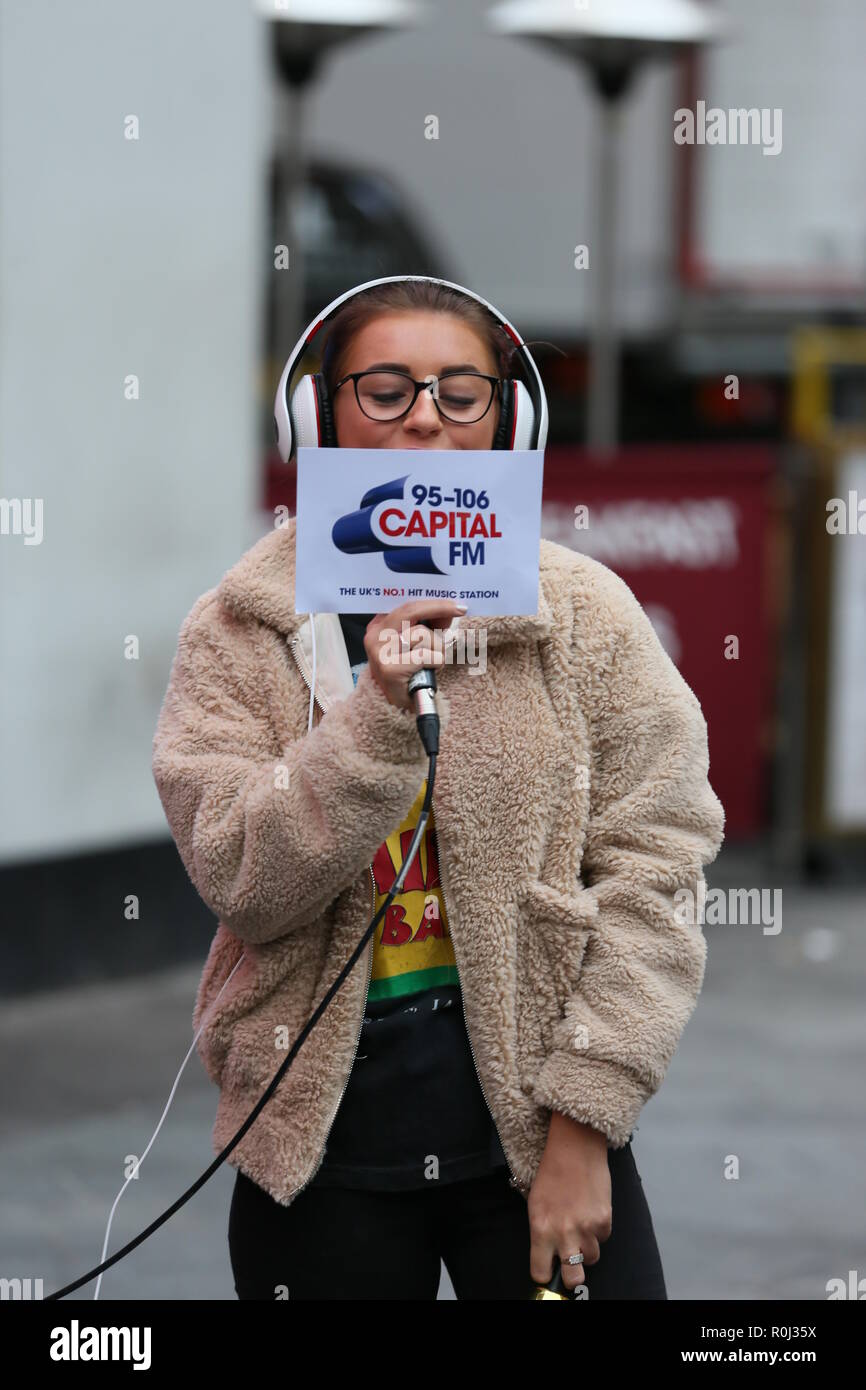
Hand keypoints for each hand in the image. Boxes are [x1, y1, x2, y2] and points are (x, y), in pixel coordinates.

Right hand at [363, 600, 465, 711]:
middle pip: (411, 612)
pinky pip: (425, 656)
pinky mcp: (390, 669)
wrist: (394, 706)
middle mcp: (376, 636)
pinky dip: (435, 663)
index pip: (407, 606)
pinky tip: (429, 671)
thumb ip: (427, 627)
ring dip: (437, 648)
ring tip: (432, 662)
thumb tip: (447, 612)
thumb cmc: (407, 673)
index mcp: (378, 626)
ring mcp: (381, 652)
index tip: (452, 604)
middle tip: (459, 609)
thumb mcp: (414, 645)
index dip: (432, 603)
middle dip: (439, 609)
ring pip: (422, 634)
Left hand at [527, 1113, 611, 1294]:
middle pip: (573, 1278)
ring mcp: (586, 1229)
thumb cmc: (551, 1173)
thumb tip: (548, 1256)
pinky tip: (591, 1211)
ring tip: (580, 1225)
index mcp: (540, 1230)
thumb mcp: (535, 1204)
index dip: (545, 1273)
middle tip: (570, 1264)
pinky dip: (598, 1230)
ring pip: (591, 1257)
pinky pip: (603, 1238)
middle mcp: (564, 1234)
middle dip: (571, 1275)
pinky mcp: (605, 1220)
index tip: (548, 1269)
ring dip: (586, 1247)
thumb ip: (541, 1233)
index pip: (541, 1273)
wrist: (575, 1149)